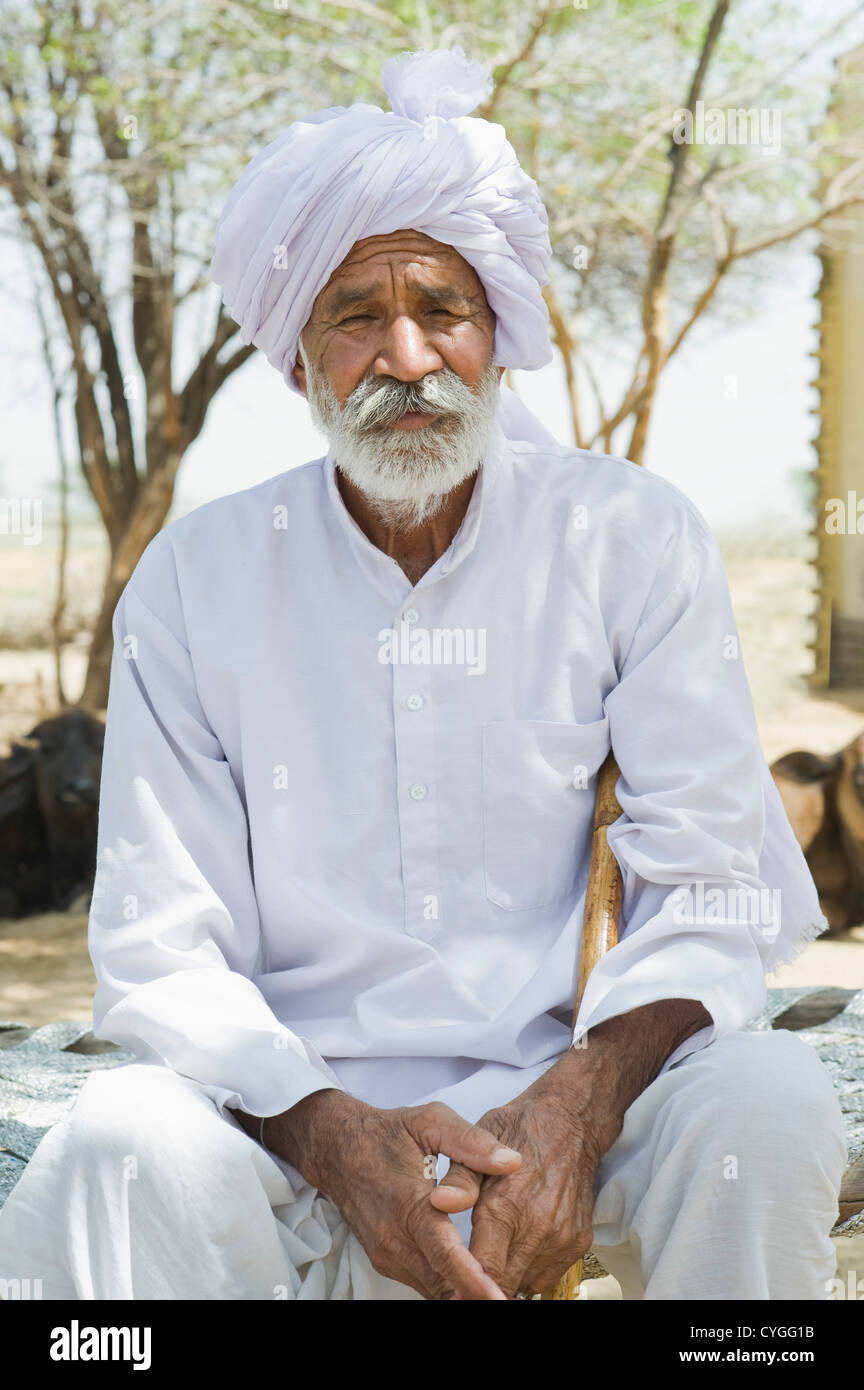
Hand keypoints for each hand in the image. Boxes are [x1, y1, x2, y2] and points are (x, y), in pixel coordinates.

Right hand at [262, 1089, 522, 1299]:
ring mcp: (386, 1253)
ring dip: (461, 1292)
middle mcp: (394, 1237)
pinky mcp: (384, 1260)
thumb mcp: (431, 1121)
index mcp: (409, 1202)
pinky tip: (470, 1282)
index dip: (472, 1279)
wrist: (336, 1148)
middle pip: (440, 1282)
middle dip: (474, 1293)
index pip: (443, 1251)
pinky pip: (421, 1281)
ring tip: (495, 1292)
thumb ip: (471, 1142)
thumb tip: (512, 1161)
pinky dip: (446, 1284)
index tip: (498, 1296)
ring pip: (432, 1288)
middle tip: (511, 1297)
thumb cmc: (387, 1132)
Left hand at [429, 1055, 611, 1298]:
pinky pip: (547, 1275)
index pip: (484, 1270)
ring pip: (526, 1284)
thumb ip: (458, 1179)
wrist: (571, 1121)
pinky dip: (529, 1269)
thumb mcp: (478, 1143)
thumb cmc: (518, 1128)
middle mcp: (537, 1228)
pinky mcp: (578, 1242)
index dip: (465, 1284)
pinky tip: (517, 1247)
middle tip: (468, 1273)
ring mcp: (561, 1238)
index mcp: (506, 1205)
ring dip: (508, 1277)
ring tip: (494, 1255)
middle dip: (483, 1284)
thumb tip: (438, 1203)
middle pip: (505, 1285)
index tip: (452, 1286)